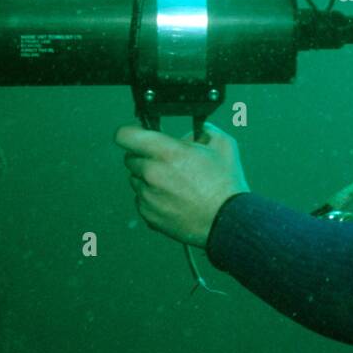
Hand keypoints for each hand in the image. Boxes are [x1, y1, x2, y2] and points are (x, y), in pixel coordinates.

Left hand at [114, 122, 248, 247]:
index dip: (130, 132)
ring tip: (174, 184)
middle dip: (145, 156)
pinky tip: (173, 199)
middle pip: (130, 158)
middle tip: (165, 162)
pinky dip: (152, 198)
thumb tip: (193, 133)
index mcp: (167, 152)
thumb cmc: (226, 184)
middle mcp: (152, 173)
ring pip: (135, 180)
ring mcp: (147, 196)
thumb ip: (203, 131)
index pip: (125, 135)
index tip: (138, 135)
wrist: (228, 221)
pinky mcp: (148, 214)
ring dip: (148, 178)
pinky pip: (141, 200)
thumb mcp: (223, 144)